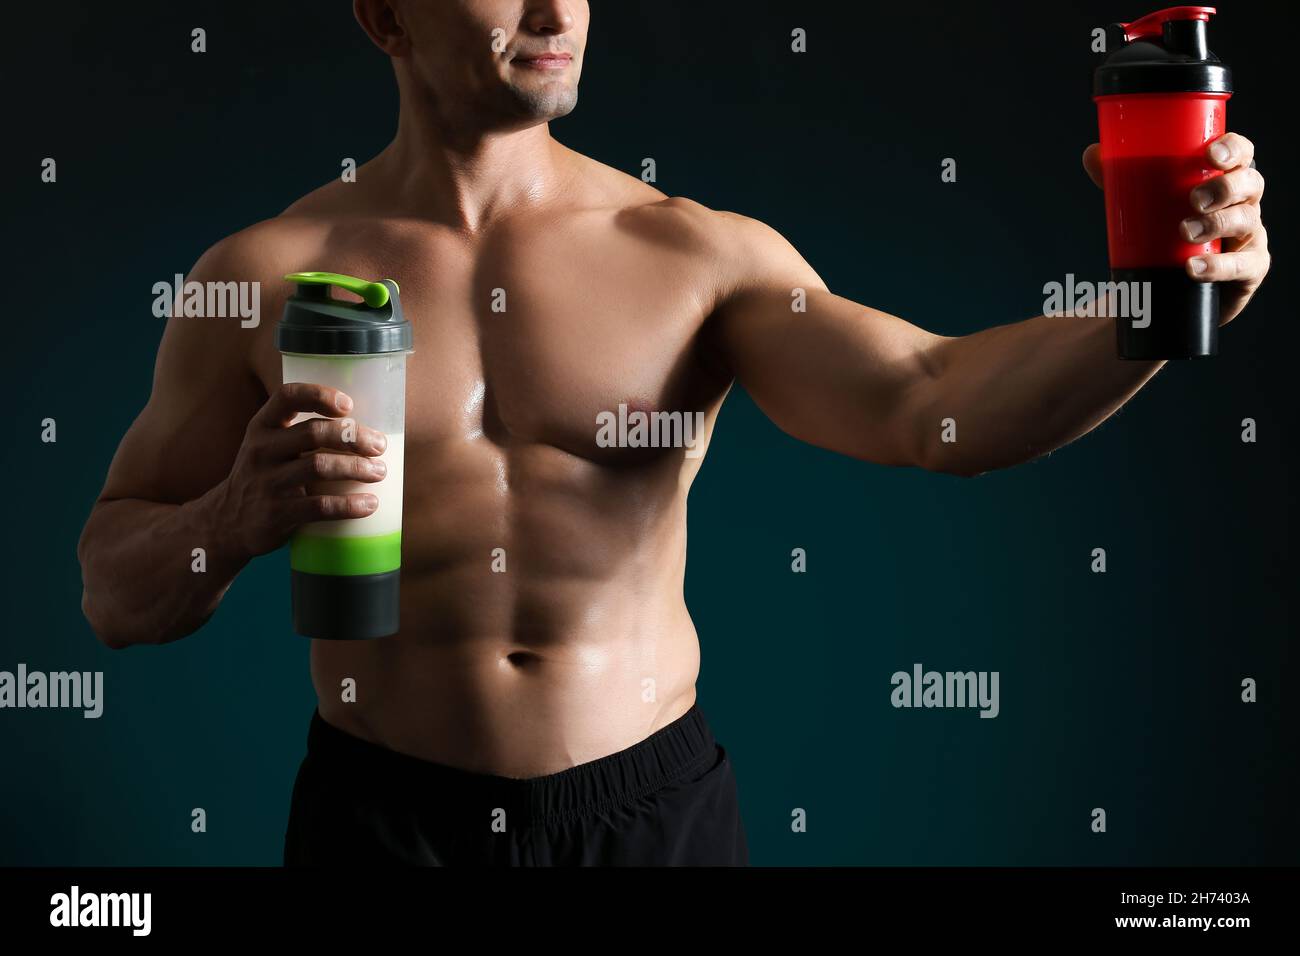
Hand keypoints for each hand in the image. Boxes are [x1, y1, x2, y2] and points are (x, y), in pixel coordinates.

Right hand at [212, 382, 389, 557]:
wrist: (227, 522)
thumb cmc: (263, 476)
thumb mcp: (268, 446)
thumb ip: (300, 431)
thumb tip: (363, 426)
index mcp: (262, 426)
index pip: (288, 396)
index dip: (320, 395)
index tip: (349, 405)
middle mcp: (262, 450)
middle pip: (314, 432)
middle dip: (354, 437)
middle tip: (379, 446)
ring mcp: (268, 482)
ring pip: (320, 467)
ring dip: (357, 468)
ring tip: (379, 472)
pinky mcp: (277, 514)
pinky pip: (320, 507)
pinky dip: (350, 505)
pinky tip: (370, 504)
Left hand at [1082, 133, 1269, 325]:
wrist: (1164, 292)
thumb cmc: (1163, 237)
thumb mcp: (1143, 208)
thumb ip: (1120, 181)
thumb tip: (1092, 153)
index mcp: (1224, 181)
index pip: (1241, 155)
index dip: (1233, 149)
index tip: (1209, 154)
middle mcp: (1244, 204)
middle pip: (1251, 184)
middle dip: (1225, 187)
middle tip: (1193, 198)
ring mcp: (1250, 237)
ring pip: (1246, 221)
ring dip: (1217, 223)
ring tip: (1185, 231)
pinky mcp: (1249, 270)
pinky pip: (1243, 266)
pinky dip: (1218, 266)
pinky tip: (1193, 268)